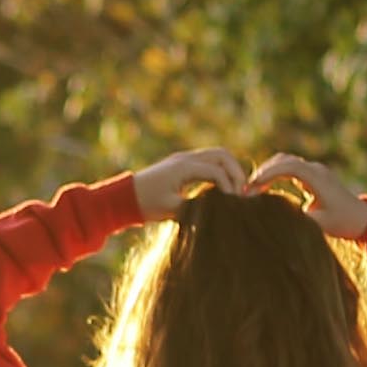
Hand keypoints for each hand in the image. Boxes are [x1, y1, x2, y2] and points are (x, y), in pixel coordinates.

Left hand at [130, 146, 250, 219]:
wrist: (125, 197)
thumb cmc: (146, 204)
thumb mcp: (172, 209)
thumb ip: (196, 208)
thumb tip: (219, 211)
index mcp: (184, 167)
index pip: (217, 171)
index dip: (230, 187)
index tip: (235, 204)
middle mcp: (186, 158)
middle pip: (222, 155)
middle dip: (236, 172)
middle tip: (242, 193)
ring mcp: (185, 158)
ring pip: (217, 155)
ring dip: (230, 170)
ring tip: (236, 191)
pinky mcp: (183, 164)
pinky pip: (209, 161)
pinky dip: (221, 170)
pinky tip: (223, 188)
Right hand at [249, 152, 366, 237]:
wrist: (362, 218)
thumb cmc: (343, 222)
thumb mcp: (320, 225)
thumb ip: (299, 222)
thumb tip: (275, 223)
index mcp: (318, 178)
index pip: (289, 166)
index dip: (269, 173)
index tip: (252, 186)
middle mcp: (315, 170)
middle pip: (284, 160)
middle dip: (264, 171)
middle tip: (246, 189)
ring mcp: (314, 171)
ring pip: (285, 162)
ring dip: (268, 171)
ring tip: (252, 189)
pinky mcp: (312, 176)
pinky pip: (289, 168)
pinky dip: (274, 174)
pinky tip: (263, 188)